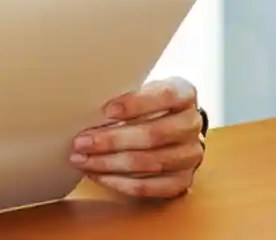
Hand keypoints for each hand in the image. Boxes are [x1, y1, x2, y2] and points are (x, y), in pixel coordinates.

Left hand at [69, 77, 204, 198]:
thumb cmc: (145, 104)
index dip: (135, 104)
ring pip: (150, 163)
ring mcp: (191, 155)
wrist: (169, 124)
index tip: (107, 110)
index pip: (165, 96)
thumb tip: (86, 109)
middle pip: (154, 135)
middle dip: (112, 140)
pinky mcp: (182, 180)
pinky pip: (150, 187)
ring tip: (82, 160)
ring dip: (110, 163)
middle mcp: (193, 124)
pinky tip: (97, 174)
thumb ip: (122, 95)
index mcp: (185, 94)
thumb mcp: (139, 89)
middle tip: (82, 142)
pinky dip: (119, 182)